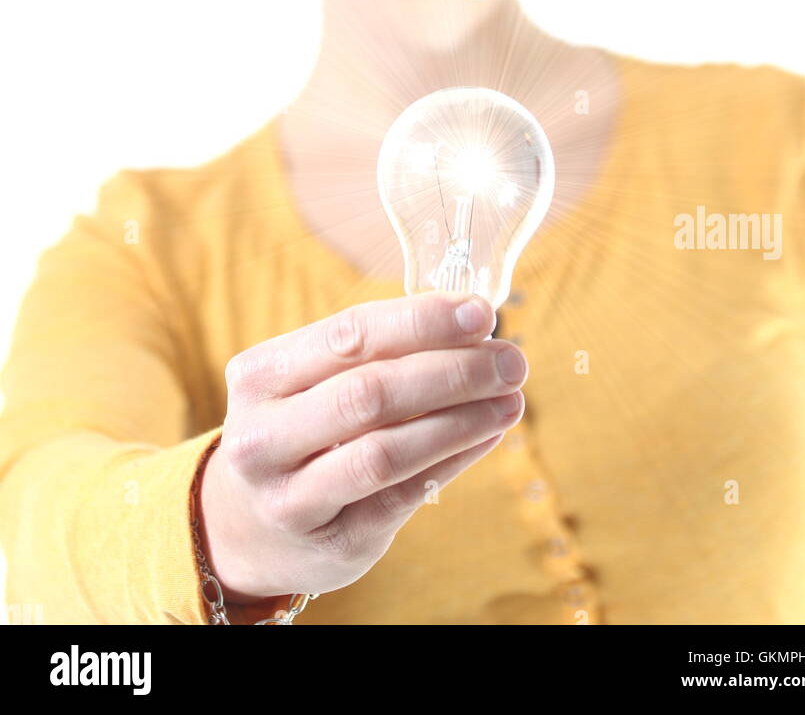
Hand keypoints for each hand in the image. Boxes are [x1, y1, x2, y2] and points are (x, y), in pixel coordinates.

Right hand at [197, 292, 526, 602]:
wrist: (244, 528)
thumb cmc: (297, 431)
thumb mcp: (307, 383)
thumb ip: (373, 352)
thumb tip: (469, 321)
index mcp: (261, 375)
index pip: (350, 334)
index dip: (422, 321)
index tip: (480, 313)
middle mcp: (263, 436)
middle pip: (370, 392)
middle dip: (452, 371)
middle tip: (511, 360)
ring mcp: (292, 495)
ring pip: (387, 450)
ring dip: (461, 420)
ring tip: (511, 399)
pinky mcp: (332, 541)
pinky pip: (402, 495)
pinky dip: (454, 459)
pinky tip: (488, 434)